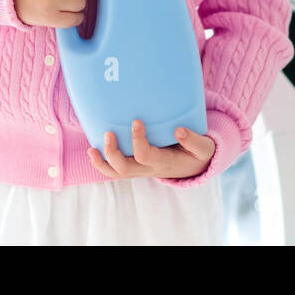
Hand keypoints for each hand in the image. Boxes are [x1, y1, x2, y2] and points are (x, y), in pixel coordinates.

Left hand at [87, 119, 215, 180]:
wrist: (194, 165)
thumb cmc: (196, 153)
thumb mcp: (203, 148)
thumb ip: (194, 140)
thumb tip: (179, 130)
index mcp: (163, 162)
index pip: (145, 155)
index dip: (138, 140)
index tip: (137, 121)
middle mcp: (148, 168)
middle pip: (124, 169)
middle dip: (113, 153)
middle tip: (109, 133)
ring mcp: (139, 169)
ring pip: (117, 173)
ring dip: (102, 163)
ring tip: (91, 149)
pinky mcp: (135, 165)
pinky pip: (116, 169)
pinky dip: (102, 163)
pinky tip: (92, 150)